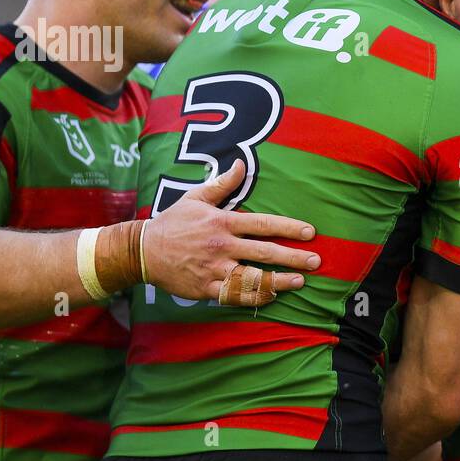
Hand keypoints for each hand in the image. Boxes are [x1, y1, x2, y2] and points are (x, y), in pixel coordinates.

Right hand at [142, 159, 320, 301]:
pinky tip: (272, 295)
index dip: (289, 228)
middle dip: (294, 257)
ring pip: (254, 277)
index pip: (263, 224)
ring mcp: (215, 269)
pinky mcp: (207, 288)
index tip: (310, 232)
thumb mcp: (195, 197)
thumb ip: (222, 184)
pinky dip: (255, 297)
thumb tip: (240, 164)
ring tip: (300, 281)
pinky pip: (235, 295)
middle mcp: (222, 246)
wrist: (143, 251)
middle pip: (265, 252)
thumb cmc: (173, 222)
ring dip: (279, 281)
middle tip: (316, 261)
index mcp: (222, 222)